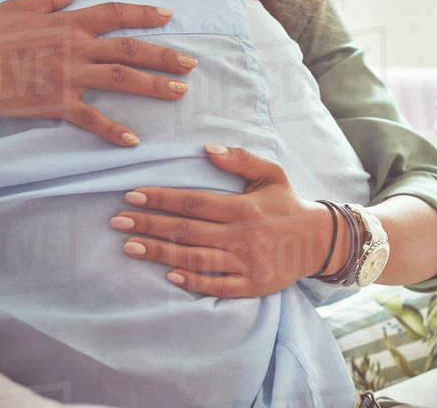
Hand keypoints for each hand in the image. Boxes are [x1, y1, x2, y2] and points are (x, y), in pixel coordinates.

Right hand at [0, 0, 196, 144]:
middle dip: (165, 55)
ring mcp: (68, 75)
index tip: (169, 16)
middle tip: (190, 64)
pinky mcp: (57, 102)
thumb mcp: (18, 8)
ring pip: (122, 78)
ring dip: (155, 85)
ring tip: (179, 92)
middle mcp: (75, 46)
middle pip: (131, 48)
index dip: (145, 14)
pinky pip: (93, 118)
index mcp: (68, 22)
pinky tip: (133, 141)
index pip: (116, 14)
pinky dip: (114, 130)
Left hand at [110, 145, 331, 297]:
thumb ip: (241, 159)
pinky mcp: (252, 285)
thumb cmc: (287, 203)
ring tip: (130, 246)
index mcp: (243, 207)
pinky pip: (218, 286)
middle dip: (149, 225)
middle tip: (117, 222)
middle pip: (186, 231)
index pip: (193, 202)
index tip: (132, 196)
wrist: (319, 241)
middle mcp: (241, 235)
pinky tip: (169, 275)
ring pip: (195, 259)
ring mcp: (246, 263)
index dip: (161, 199)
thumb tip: (208, 150)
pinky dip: (193, 282)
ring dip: (160, 253)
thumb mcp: (271, 173)